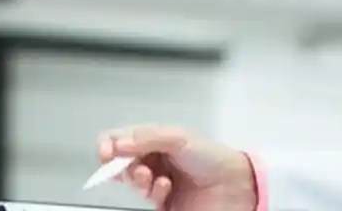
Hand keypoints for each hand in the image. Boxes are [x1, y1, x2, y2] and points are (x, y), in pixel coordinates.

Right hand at [97, 126, 256, 210]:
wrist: (236, 186)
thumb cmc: (211, 157)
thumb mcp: (178, 138)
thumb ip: (145, 139)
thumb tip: (117, 144)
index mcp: (154, 140)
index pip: (120, 139)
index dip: (108, 145)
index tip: (106, 153)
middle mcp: (153, 160)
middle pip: (121, 162)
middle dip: (122, 165)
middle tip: (130, 165)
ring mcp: (157, 181)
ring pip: (132, 181)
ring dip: (137, 178)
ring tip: (150, 177)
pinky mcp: (163, 203)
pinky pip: (147, 198)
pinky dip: (153, 192)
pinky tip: (165, 186)